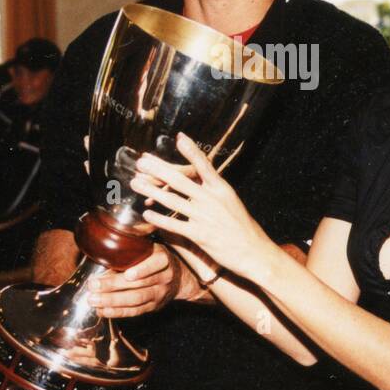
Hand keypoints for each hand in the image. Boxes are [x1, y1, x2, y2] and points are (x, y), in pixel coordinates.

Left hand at [86, 244, 201, 317]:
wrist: (179, 279)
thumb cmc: (155, 260)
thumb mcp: (149, 250)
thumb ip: (130, 256)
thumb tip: (102, 263)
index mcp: (163, 259)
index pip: (156, 264)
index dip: (142, 269)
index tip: (127, 274)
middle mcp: (164, 277)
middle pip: (140, 283)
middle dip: (114, 285)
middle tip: (93, 285)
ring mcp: (160, 293)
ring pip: (136, 299)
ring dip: (112, 301)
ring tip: (93, 300)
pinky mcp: (153, 306)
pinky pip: (135, 311)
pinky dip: (117, 312)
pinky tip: (102, 310)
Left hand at [131, 133, 273, 280]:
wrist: (254, 251)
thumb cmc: (242, 226)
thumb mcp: (231, 201)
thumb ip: (214, 190)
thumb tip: (202, 178)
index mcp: (221, 189)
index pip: (204, 165)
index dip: (191, 151)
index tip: (179, 137)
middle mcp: (211, 199)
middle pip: (180, 180)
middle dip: (158, 169)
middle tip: (141, 162)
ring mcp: (204, 217)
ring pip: (172, 200)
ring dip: (151, 191)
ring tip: (136, 183)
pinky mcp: (199, 235)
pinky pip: (174, 224)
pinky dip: (159, 218)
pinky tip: (147, 214)